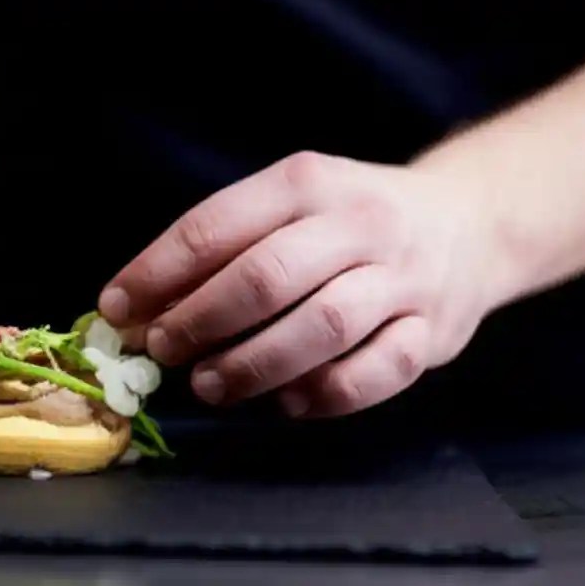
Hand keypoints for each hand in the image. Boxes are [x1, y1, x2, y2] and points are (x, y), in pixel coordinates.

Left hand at [99, 151, 500, 417]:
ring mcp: (403, 279)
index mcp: (308, 182)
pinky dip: (324, 393)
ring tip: (209, 386)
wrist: (469, 223)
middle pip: (267, 277)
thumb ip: (220, 251)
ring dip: (253, 364)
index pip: (216, 226)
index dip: (156, 273)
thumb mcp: (288, 207)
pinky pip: (378, 372)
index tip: (116, 309)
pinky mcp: (434, 333)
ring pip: (322, 326)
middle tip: (162, 351)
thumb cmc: (347, 223)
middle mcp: (360, 223)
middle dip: (201, 320)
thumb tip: (134, 310)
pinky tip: (287, 403)